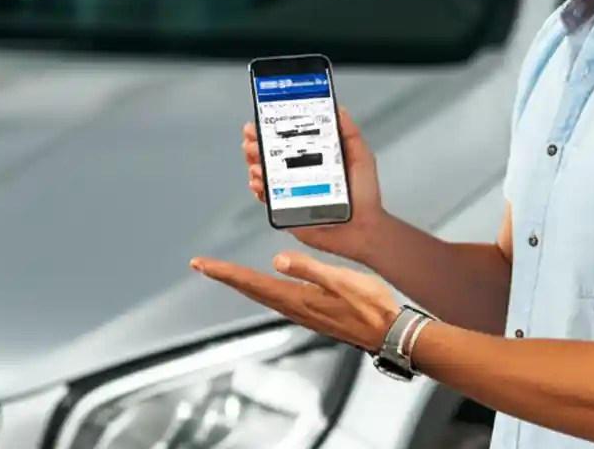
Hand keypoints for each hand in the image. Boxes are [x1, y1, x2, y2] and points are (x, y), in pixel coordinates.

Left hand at [190, 251, 399, 351]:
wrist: (391, 333)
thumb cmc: (372, 307)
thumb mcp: (342, 280)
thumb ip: (309, 268)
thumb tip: (277, 260)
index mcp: (298, 298)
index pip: (252, 283)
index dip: (225, 272)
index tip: (202, 264)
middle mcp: (295, 308)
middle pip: (250, 290)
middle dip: (225, 276)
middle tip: (201, 265)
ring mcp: (303, 313)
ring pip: (262, 295)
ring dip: (240, 282)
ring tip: (223, 272)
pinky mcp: (312, 314)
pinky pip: (276, 299)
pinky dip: (260, 288)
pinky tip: (261, 285)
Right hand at [243, 106, 388, 264]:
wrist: (363, 228)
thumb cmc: (364, 195)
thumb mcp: (361, 157)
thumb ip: (350, 134)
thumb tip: (339, 110)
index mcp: (313, 156)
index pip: (287, 138)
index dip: (272, 128)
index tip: (262, 120)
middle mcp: (299, 171)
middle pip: (269, 153)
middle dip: (256, 143)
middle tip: (252, 139)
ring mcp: (290, 190)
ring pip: (264, 173)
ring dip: (255, 164)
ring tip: (257, 162)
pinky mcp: (286, 209)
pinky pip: (266, 197)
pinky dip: (259, 188)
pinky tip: (259, 182)